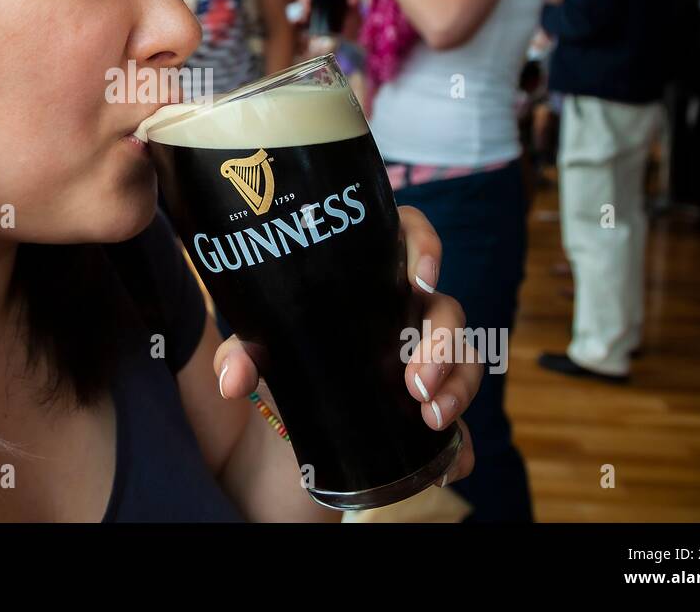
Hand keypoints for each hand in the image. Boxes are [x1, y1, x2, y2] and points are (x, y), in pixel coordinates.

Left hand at [213, 205, 478, 484]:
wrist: (283, 429)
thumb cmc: (281, 363)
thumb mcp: (256, 355)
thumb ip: (239, 356)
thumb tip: (233, 378)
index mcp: (369, 283)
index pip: (408, 238)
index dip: (425, 246)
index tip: (420, 278)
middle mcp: (404, 317)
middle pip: (445, 310)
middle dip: (443, 342)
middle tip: (414, 380)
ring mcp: (423, 363)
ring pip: (466, 360)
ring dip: (458, 387)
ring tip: (429, 417)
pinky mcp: (428, 411)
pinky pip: (463, 427)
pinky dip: (463, 445)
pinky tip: (452, 462)